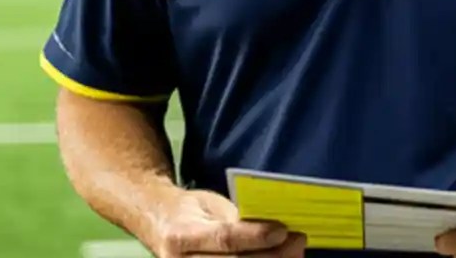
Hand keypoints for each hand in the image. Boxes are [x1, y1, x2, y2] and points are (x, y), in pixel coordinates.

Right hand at [145, 188, 304, 257]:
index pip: (224, 239)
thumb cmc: (189, 210)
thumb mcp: (210, 204)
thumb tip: (275, 226)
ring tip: (294, 254)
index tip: (282, 230)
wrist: (157, 223)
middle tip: (298, 243)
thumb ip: (237, 217)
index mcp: (182, 234)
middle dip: (272, 256)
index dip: (255, 236)